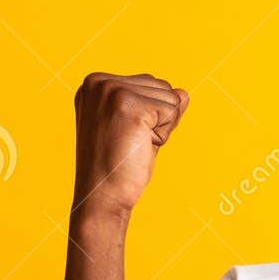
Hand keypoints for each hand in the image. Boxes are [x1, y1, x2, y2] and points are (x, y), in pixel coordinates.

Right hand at [72, 72, 189, 216]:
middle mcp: (99, 82)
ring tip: (134, 144)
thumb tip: (183, 93)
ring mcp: (112, 91)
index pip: (148, 82)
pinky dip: (164, 135)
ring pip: (171, 97)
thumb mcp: (138, 128)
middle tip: (130, 142)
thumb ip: (157, 106)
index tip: (123, 135)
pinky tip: (139, 147)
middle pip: (161, 85)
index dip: (148, 115)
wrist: (101, 197)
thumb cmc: (117, 167)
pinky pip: (173, 111)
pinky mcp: (129, 105)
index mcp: (95, 83)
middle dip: (157, 119)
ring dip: (161, 127)